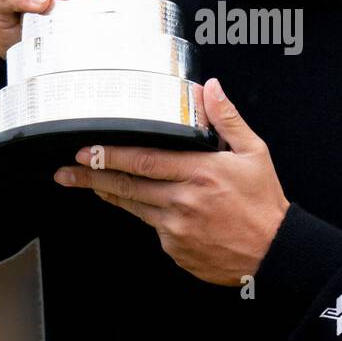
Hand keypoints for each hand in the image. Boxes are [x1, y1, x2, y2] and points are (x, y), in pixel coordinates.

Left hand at [53, 79, 290, 285]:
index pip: (144, 160)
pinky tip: (141, 205)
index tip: (87, 150)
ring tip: (87, 184)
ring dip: (108, 194)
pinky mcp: (175, 249)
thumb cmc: (263, 203)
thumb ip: (227, 119)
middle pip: (127, 186)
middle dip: (92, 176)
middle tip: (67, 171)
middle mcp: (183, 201)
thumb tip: (210, 89)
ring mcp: (176, 229)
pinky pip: (152, 227)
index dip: (111, 155)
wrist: (274, 252)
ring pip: (133, 207)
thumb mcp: (254, 153)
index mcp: (200, 172)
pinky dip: (144, 213)